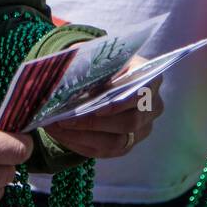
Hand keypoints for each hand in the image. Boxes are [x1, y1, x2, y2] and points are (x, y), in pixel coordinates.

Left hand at [43, 57, 163, 158]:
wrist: (104, 76)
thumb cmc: (100, 63)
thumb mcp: (95, 55)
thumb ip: (87, 62)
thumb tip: (68, 73)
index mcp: (149, 77)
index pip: (141, 94)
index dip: (121, 103)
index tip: (96, 108)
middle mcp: (152, 106)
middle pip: (128, 122)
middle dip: (92, 122)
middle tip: (62, 118)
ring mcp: (142, 129)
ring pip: (116, 142)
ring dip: (82, 136)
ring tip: (54, 127)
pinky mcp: (128, 145)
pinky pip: (105, 152)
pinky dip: (80, 144)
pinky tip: (60, 135)